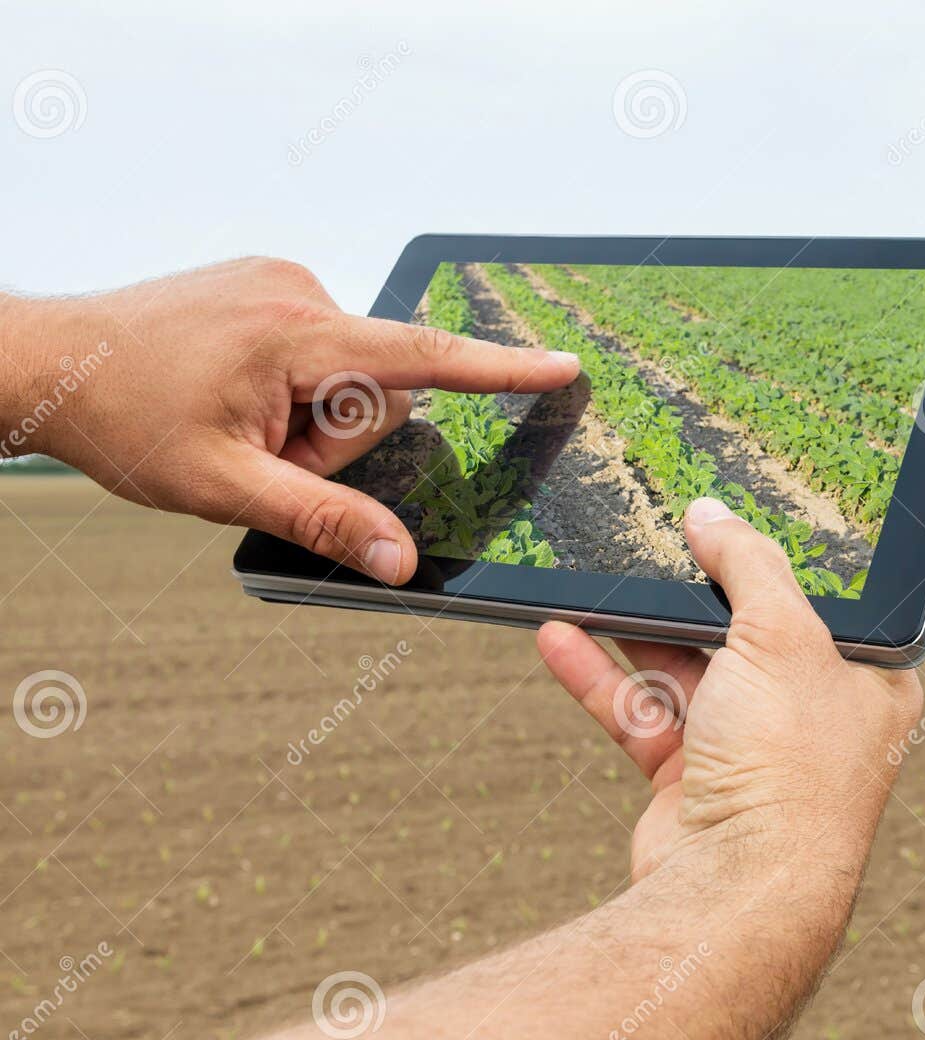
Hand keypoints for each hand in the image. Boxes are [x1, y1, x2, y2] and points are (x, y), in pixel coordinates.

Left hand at [0, 257, 578, 582]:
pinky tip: (235, 393)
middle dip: (334, 436)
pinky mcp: (267, 284)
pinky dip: (294, 385)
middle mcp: (298, 292)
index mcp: (294, 335)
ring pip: (348, 373)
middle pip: (377, 388)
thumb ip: (322, 521)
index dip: (499, 371)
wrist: (45, 360)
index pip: (421, 358)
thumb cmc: (123, 420)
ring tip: (238, 422)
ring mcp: (280, 282)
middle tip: (261, 451)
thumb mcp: (222, 488)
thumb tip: (401, 561)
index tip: (562, 367)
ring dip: (310, 414)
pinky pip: (318, 348)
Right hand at [539, 496, 923, 886]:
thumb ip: (749, 564)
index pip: (825, 605)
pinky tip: (561, 636)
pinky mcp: (691, 781)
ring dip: (636, 631)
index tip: (734, 524)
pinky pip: (643, 712)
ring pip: (686, 672)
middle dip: (696, 593)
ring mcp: (749, 752)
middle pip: (747, 634)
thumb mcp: (781, 635)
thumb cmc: (790, 767)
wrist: (736, 890)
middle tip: (655, 542)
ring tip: (594, 581)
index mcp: (866, 683)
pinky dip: (602, 677)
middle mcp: (812, 719)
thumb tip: (713, 515)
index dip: (780, 564)